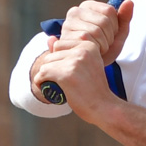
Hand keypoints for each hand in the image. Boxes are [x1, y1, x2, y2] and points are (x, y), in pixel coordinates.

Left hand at [31, 0, 135, 119]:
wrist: (104, 107)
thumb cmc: (94, 89)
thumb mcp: (84, 65)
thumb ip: (67, 51)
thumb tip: (49, 38)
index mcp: (89, 44)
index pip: (60, 44)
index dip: (59, 60)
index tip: (68, 72)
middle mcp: (83, 49)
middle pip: (52, 53)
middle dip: (52, 67)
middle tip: (62, 81)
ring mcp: (75, 61)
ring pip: (46, 63)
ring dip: (46, 75)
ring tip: (57, 85)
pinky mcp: (67, 73)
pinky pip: (43, 73)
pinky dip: (41, 81)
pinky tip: (47, 87)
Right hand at [57, 0, 132, 65]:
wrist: (90, 66)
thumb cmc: (104, 48)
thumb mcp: (118, 33)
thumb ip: (125, 17)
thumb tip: (129, 2)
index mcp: (88, 6)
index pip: (110, 11)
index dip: (115, 27)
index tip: (109, 34)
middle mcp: (75, 11)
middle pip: (104, 21)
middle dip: (109, 37)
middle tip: (103, 44)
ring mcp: (68, 24)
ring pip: (96, 31)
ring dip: (103, 45)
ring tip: (97, 49)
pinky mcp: (65, 37)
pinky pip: (88, 42)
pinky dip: (94, 50)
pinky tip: (90, 52)